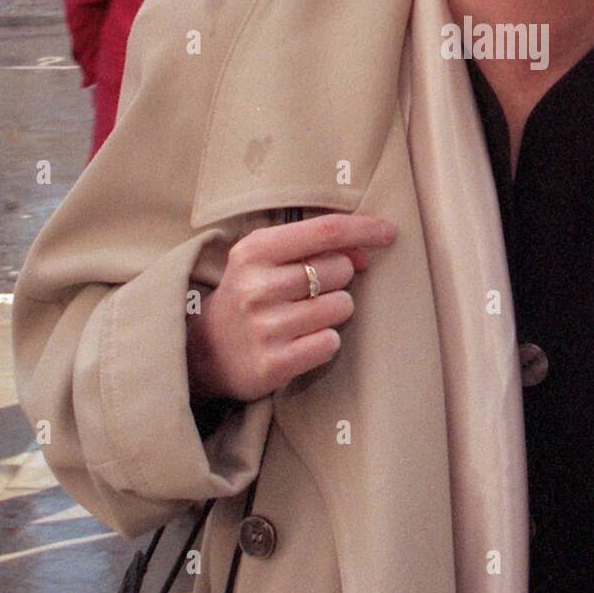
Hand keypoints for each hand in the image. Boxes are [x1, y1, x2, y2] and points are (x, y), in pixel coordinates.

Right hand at [186, 213, 395, 402]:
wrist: (203, 352)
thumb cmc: (250, 295)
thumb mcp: (266, 259)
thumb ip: (313, 247)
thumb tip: (364, 253)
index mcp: (255, 251)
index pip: (325, 230)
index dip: (364, 229)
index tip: (389, 232)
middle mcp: (257, 286)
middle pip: (339, 269)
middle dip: (339, 278)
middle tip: (311, 291)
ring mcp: (265, 327)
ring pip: (341, 306)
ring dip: (334, 311)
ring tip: (304, 317)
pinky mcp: (274, 363)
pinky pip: (331, 342)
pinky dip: (325, 341)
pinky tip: (302, 341)